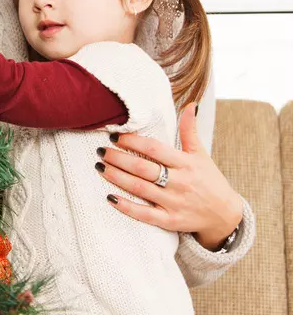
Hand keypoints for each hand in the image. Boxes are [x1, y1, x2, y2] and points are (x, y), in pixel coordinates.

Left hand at [97, 104, 242, 249]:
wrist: (226, 215)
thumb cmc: (210, 180)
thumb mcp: (201, 154)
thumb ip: (190, 131)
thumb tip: (189, 104)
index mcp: (186, 164)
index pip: (154, 149)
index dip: (133, 142)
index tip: (115, 136)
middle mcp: (180, 183)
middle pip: (143, 169)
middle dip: (119, 159)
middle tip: (100, 151)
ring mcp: (174, 203)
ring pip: (140, 189)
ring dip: (117, 177)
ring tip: (99, 167)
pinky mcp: (170, 221)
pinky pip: (144, 215)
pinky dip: (126, 207)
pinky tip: (110, 197)